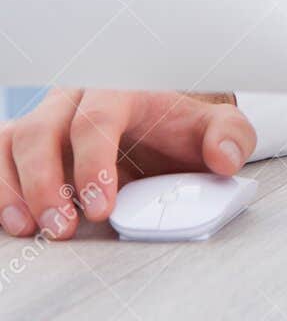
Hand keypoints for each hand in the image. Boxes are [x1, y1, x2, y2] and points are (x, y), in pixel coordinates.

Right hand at [0, 89, 254, 239]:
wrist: (164, 128)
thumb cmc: (181, 129)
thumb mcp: (215, 129)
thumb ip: (230, 137)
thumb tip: (225, 157)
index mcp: (121, 91)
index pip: (97, 119)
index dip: (93, 163)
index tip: (101, 207)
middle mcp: (75, 100)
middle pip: (42, 130)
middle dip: (46, 183)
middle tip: (64, 228)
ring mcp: (47, 120)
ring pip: (12, 143)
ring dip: (13, 188)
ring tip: (31, 229)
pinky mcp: (27, 145)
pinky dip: (0, 189)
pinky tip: (11, 220)